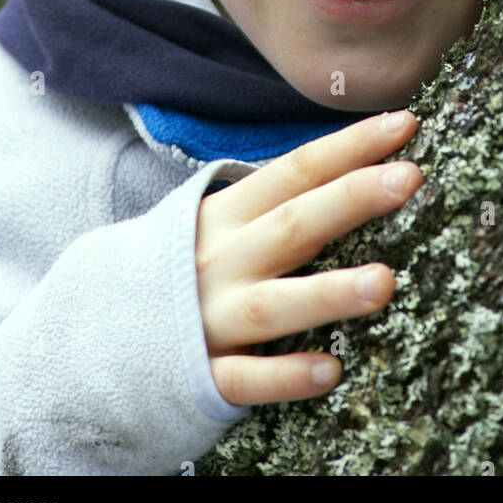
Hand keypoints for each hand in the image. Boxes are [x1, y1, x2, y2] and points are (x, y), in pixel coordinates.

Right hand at [194, 108, 421, 404]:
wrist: (94, 329)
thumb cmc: (182, 266)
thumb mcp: (219, 221)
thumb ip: (278, 201)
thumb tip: (359, 167)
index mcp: (227, 215)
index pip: (296, 170)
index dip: (349, 147)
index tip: (404, 124)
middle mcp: (222, 261)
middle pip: (292, 225)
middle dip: (350, 199)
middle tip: (407, 177)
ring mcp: (211, 318)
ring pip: (273, 305)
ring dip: (328, 292)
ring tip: (385, 282)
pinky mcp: (201, 375)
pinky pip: (245, 378)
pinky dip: (283, 374)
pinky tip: (329, 370)